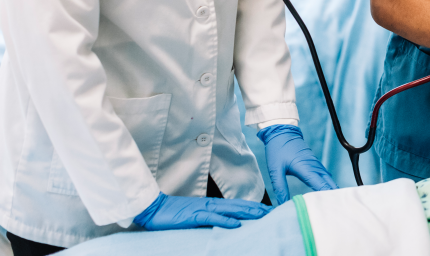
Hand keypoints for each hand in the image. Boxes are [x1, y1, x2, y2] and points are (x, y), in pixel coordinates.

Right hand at [133, 192, 270, 229]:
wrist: (154, 209)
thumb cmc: (173, 215)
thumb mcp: (195, 217)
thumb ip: (210, 218)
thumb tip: (226, 225)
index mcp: (213, 205)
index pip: (238, 205)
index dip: (254, 207)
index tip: (269, 211)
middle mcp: (212, 204)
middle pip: (239, 205)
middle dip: (258, 208)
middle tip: (275, 212)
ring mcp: (203, 209)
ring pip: (231, 210)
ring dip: (248, 212)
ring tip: (264, 215)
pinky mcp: (194, 215)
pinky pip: (212, 218)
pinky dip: (225, 221)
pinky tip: (237, 224)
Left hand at [257, 125, 337, 203]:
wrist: (282, 131)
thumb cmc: (278, 149)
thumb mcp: (275, 170)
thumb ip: (280, 188)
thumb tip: (282, 204)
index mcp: (306, 168)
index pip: (320, 185)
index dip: (327, 196)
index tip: (331, 207)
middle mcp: (314, 166)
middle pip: (329, 183)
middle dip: (334, 196)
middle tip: (337, 209)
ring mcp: (316, 164)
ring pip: (329, 179)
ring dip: (332, 190)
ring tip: (335, 204)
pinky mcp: (314, 163)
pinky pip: (325, 176)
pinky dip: (329, 185)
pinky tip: (329, 192)